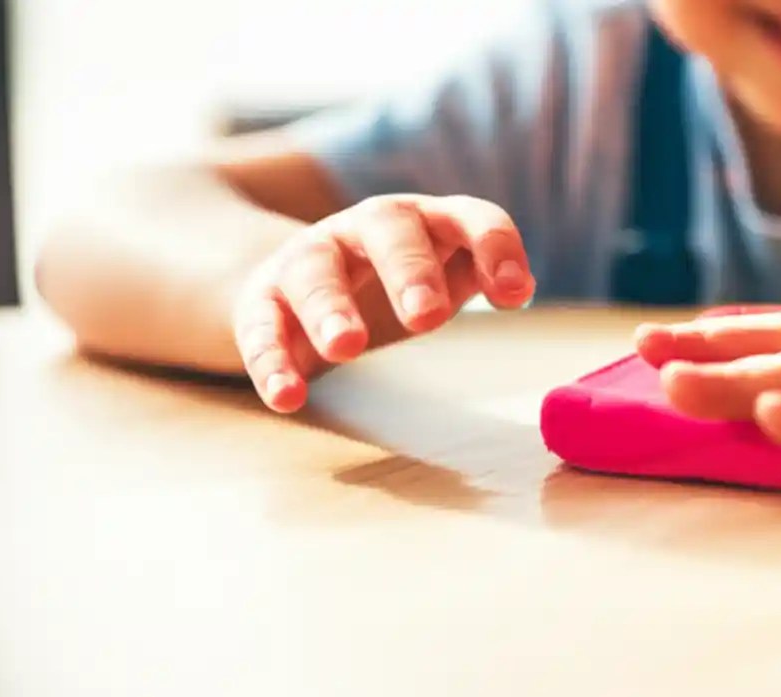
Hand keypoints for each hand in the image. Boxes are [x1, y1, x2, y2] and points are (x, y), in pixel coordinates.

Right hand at [232, 194, 533, 411]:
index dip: (495, 248)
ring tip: (346, 348)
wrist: (295, 279)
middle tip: (426, 317)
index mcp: (426, 220)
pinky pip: (262, 323)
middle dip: (410, 270)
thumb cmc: (395, 279)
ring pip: (315, 270)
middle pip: (390, 230)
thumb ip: (481, 276)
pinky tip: (287, 397)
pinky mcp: (263, 299)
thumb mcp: (445, 273)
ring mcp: (311, 257)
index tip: (515, 294)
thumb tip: (519, 291)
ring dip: (330, 307)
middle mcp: (367, 227)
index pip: (469, 216)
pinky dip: (271, 359)